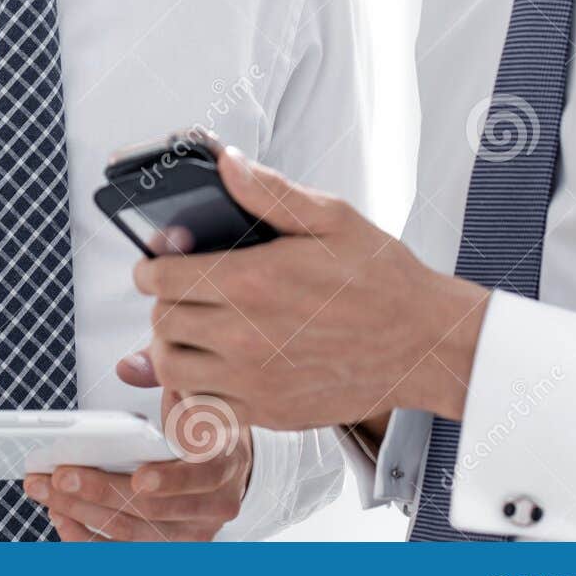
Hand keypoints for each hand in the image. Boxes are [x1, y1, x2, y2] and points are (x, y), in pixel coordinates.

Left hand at [21, 379, 251, 540]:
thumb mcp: (193, 391)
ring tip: (48, 493)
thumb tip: (128, 367)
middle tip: (60, 475)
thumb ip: (163, 375)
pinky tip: (62, 516)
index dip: (170, 480)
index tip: (139, 478)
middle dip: (100, 491)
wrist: (227, 462)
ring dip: (84, 514)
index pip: (201, 476)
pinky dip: (88, 536)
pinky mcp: (167, 549)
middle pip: (153, 509)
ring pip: (132, 533)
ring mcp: (191, 534)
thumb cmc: (204, 425)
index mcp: (224, 462)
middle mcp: (212, 506)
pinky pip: (123, 552)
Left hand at [134, 146, 491, 430]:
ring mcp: (255, 380)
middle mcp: (245, 336)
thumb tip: (224, 162)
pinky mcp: (269, 413)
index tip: (155, 265)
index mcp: (253, 281)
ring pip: (172, 370)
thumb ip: (268, 191)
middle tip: (178, 294)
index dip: (150, 267)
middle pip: (161, 323)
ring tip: (191, 331)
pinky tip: (216, 367)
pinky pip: (205, 409)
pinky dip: (197, 390)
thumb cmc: (382, 279)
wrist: (425, 344)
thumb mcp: (330, 218)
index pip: (162, 278)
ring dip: (172, 348)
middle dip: (162, 304)